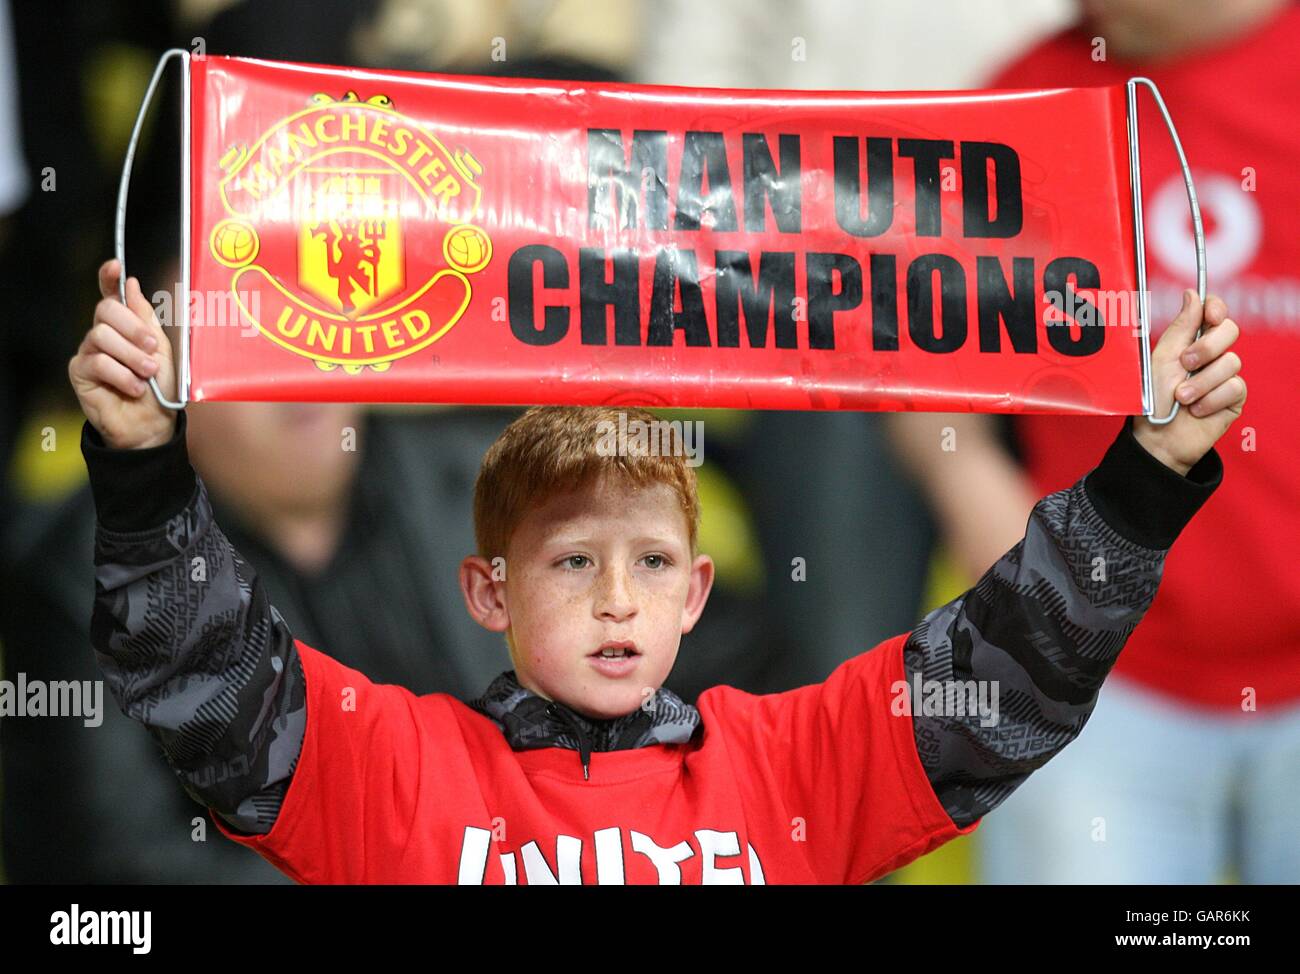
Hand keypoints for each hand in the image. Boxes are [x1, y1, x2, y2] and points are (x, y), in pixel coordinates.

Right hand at [68, 260, 177, 449]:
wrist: (153, 423)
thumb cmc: (161, 387)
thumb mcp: (162, 349)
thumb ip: (146, 319)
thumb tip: (132, 284)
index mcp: (125, 326)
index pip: (111, 296)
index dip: (109, 278)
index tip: (115, 266)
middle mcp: (103, 334)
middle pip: (106, 310)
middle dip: (132, 328)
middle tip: (150, 349)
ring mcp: (89, 352)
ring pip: (102, 336)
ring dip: (131, 356)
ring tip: (146, 374)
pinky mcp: (79, 372)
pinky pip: (96, 362)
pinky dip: (120, 375)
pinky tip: (133, 388)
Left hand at [1133, 290, 1245, 475]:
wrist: (1158, 438)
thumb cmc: (1153, 399)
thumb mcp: (1161, 358)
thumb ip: (1180, 327)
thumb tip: (1192, 293)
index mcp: (1191, 341)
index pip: (1214, 312)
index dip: (1216, 308)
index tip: (1210, 314)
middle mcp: (1211, 355)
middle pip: (1230, 331)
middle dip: (1207, 347)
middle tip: (1185, 363)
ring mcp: (1224, 375)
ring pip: (1231, 362)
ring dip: (1201, 382)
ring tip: (1181, 398)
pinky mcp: (1234, 398)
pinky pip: (1235, 387)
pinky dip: (1211, 399)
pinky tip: (1196, 410)